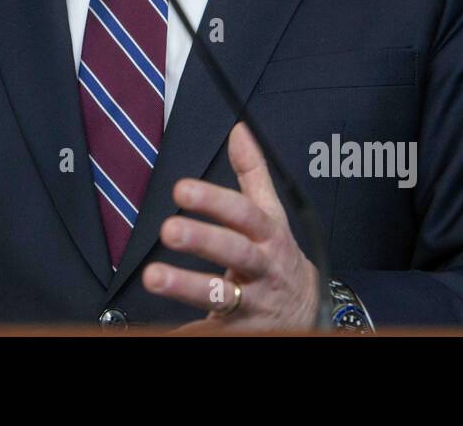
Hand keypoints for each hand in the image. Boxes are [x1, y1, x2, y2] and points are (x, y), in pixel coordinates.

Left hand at [142, 121, 320, 331]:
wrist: (309, 310)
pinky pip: (212, 332)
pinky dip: (189, 332)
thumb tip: (239, 131)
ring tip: (153, 277)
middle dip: (203, 240)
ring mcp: (252, 303)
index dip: (215, 201)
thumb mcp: (272, 213)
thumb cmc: (279, 255)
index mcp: (268, 236)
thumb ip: (252, 173)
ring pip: (220, 296)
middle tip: (169, 229)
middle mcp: (262, 269)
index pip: (244, 214)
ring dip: (186, 287)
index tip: (182, 189)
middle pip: (235, 253)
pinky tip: (163, 329)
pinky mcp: (240, 330)